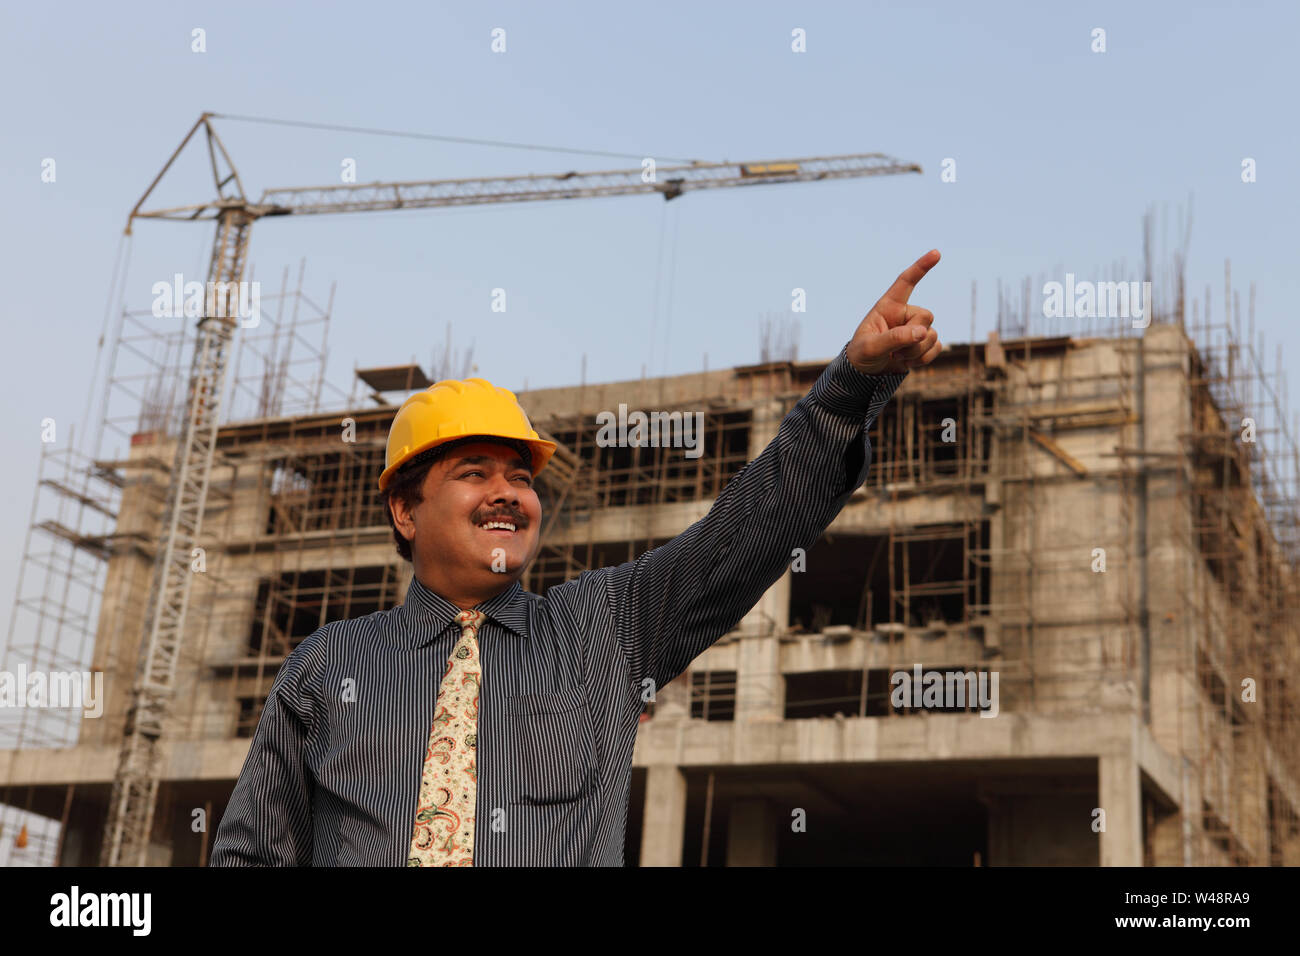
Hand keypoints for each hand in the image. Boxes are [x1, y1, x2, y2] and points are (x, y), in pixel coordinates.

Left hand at [846, 249, 941, 374]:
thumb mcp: (871, 347)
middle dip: (914, 336)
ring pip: (932, 334)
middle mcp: (904, 313)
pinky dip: (924, 358)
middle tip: (895, 349)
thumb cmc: (862, 354)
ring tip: (897, 356)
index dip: (921, 267)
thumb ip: (894, 338)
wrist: (867, 373)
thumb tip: (922, 332)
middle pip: (926, 315)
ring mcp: (915, 328)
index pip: (906, 282)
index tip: (936, 253)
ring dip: (916, 351)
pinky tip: (908, 362)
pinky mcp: (924, 343)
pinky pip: (937, 347)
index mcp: (888, 306)